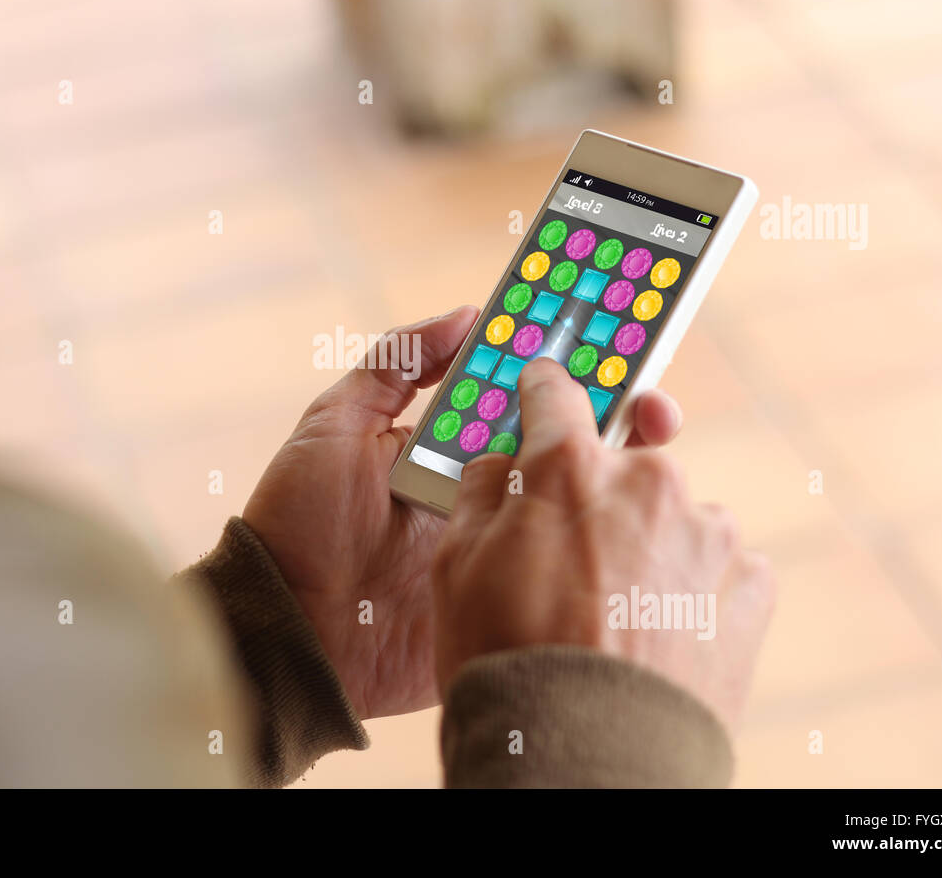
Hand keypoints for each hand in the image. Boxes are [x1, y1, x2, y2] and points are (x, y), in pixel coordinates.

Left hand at [243, 309, 686, 719]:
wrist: (288, 627)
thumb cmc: (299, 520)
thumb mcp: (335, 425)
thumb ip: (395, 364)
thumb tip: (466, 314)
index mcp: (452, 446)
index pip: (522, 399)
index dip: (567, 372)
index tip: (613, 343)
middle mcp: (484, 490)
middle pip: (563, 448)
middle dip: (615, 421)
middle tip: (653, 406)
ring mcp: (499, 546)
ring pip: (573, 506)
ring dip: (617, 481)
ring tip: (652, 453)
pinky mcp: (502, 598)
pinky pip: (558, 573)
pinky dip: (597, 555)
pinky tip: (634, 532)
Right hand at [431, 357, 774, 730]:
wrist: (587, 760)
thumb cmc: (508, 661)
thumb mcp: (454, 567)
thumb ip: (480, 490)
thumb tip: (502, 461)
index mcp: (571, 467)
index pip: (554, 393)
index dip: (541, 392)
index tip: (542, 391)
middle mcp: (650, 483)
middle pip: (618, 465)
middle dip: (593, 498)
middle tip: (564, 561)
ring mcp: (708, 535)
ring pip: (671, 517)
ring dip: (646, 546)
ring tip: (612, 616)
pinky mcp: (749, 587)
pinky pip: (718, 566)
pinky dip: (693, 587)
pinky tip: (658, 632)